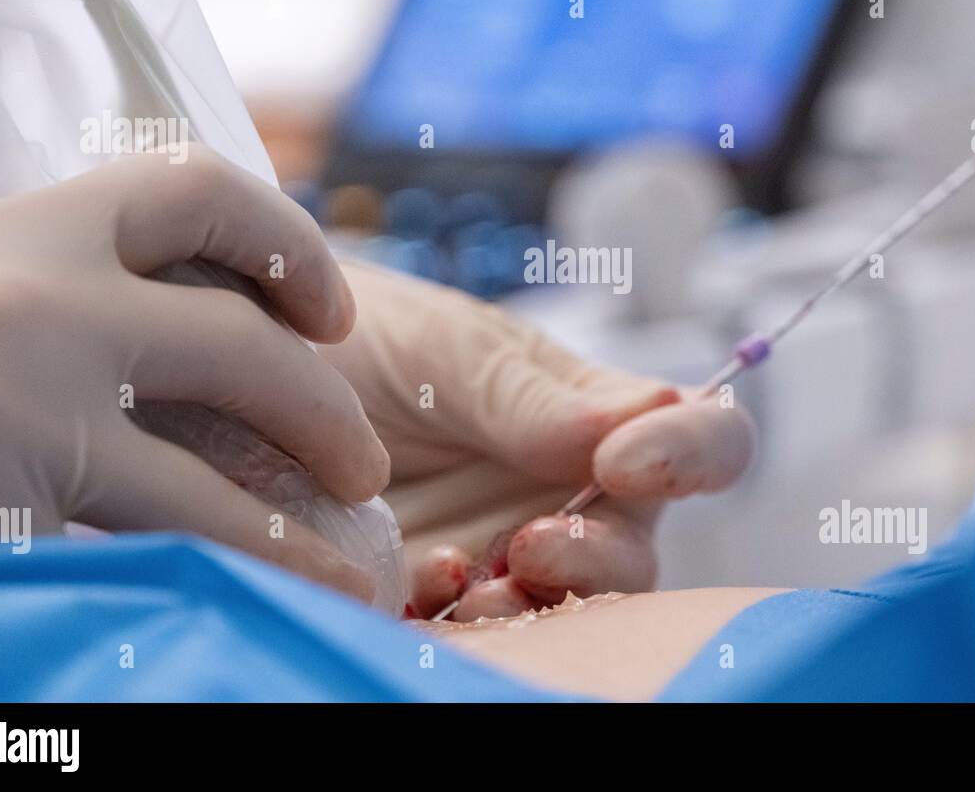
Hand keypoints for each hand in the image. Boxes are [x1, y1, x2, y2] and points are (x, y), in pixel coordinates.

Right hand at [0, 150, 388, 598]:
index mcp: (14, 232)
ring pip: (208, 487)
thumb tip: (154, 316)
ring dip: (291, 536)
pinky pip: (147, 567)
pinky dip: (211, 596)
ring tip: (340, 576)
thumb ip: (44, 294)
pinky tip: (244, 613)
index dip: (288, 245)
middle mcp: (22, 303)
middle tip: (363, 466)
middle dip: (322, 412)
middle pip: (239, 347)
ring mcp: (7, 412)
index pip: (192, 190)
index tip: (330, 316)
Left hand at [320, 262, 754, 619]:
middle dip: (598, 560)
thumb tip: (628, 424)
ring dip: (530, 607)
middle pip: (638, 555)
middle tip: (531, 544)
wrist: (272, 381)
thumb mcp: (445, 349)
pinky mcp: (442, 602)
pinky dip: (459, 627)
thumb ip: (526, 395)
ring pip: (566, 609)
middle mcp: (573, 499)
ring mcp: (510, 556)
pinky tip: (416, 592)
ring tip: (466, 584)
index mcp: (603, 423)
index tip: (627, 460)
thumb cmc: (376, 339)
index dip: (692, 453)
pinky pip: (480, 634)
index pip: (703, 440)